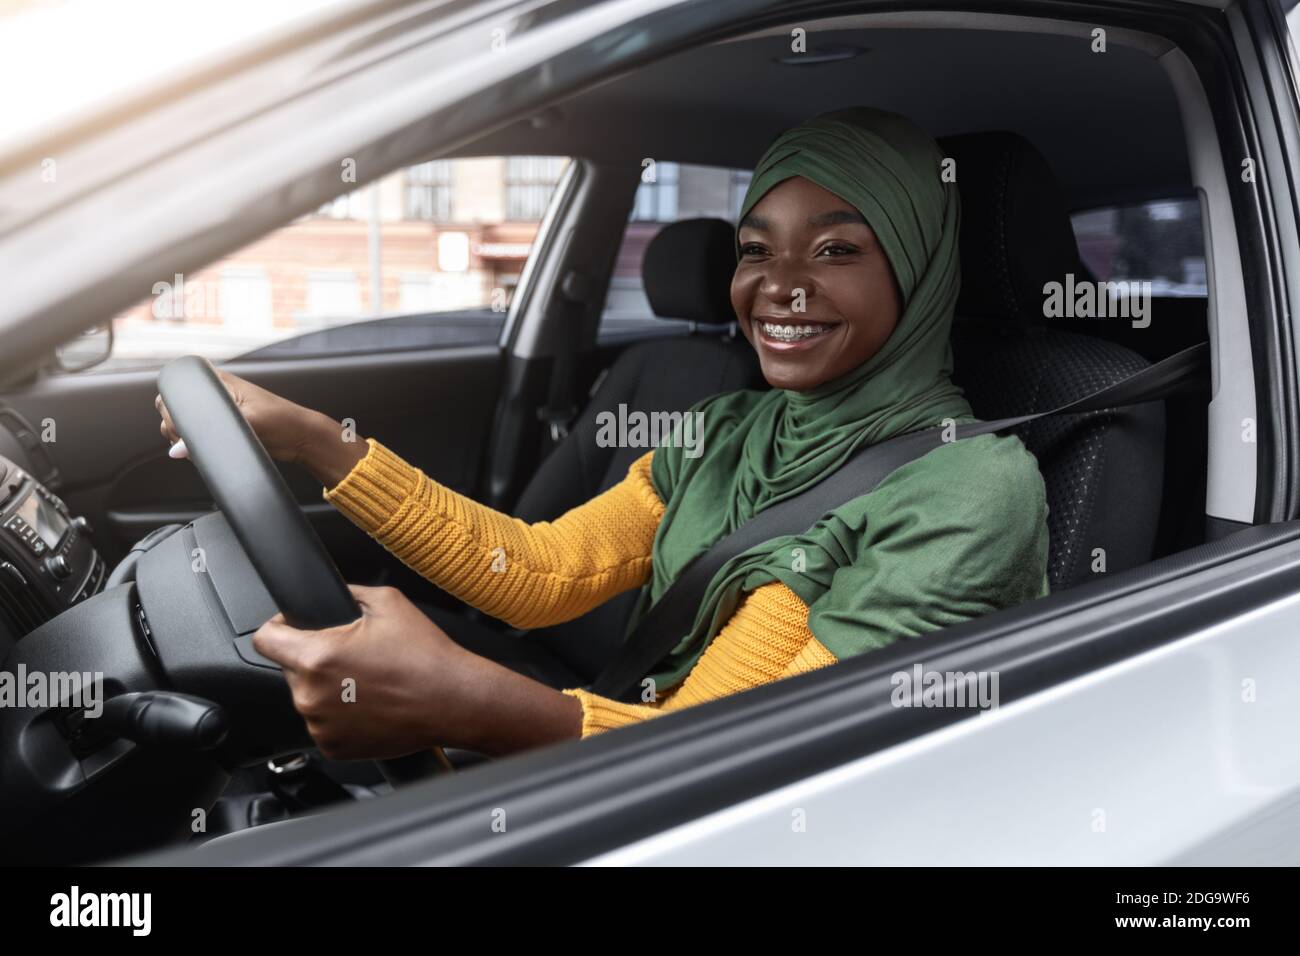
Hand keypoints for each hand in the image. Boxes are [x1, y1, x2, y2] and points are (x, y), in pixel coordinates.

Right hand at [155, 370, 365, 486]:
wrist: (301, 437)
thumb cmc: (282, 420)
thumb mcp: (249, 423)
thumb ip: (214, 434)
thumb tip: (178, 450)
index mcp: (218, 382)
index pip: (176, 388)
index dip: (171, 408)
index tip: (179, 425)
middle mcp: (213, 395)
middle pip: (172, 408)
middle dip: (174, 426)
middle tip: (189, 440)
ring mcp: (214, 414)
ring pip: (181, 425)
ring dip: (182, 439)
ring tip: (198, 447)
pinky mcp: (219, 430)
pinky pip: (194, 438)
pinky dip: (192, 447)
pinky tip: (201, 453)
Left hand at [252, 585, 581, 758]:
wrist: (453, 700)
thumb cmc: (426, 656)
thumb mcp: (388, 602)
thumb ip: (348, 591)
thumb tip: (332, 592)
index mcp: (317, 657)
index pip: (265, 639)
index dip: (278, 626)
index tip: (292, 627)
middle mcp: (310, 696)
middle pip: (290, 668)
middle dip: (314, 657)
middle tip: (353, 656)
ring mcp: (320, 726)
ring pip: (307, 697)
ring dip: (326, 688)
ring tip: (366, 682)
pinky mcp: (333, 747)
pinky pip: (323, 724)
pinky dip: (339, 714)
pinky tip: (369, 704)